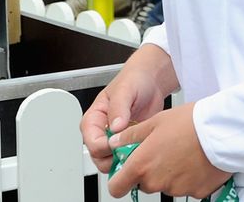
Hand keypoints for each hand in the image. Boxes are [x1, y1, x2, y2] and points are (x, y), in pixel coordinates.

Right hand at [80, 45, 177, 175]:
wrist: (151, 81)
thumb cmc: (133, 80)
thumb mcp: (125, 90)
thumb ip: (118, 108)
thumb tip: (115, 127)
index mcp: (93, 120)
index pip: (92, 143)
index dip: (107, 147)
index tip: (121, 142)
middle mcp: (100, 132)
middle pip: (99, 158)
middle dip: (115, 158)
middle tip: (132, 148)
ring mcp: (114, 139)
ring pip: (111, 162)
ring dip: (125, 159)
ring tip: (139, 147)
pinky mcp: (127, 143)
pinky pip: (126, 158)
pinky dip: (135, 157)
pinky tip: (144, 148)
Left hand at [103, 102, 229, 199]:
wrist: (224, 129)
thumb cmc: (191, 122)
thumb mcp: (156, 121)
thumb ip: (131, 135)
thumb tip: (114, 142)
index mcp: (142, 165)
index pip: (116, 188)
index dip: (119, 182)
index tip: (125, 173)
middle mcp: (157, 182)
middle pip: (145, 185)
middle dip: (151, 172)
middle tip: (165, 152)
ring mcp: (177, 189)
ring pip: (167, 186)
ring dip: (171, 174)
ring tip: (185, 153)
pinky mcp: (196, 192)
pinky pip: (188, 188)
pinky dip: (190, 178)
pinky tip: (197, 161)